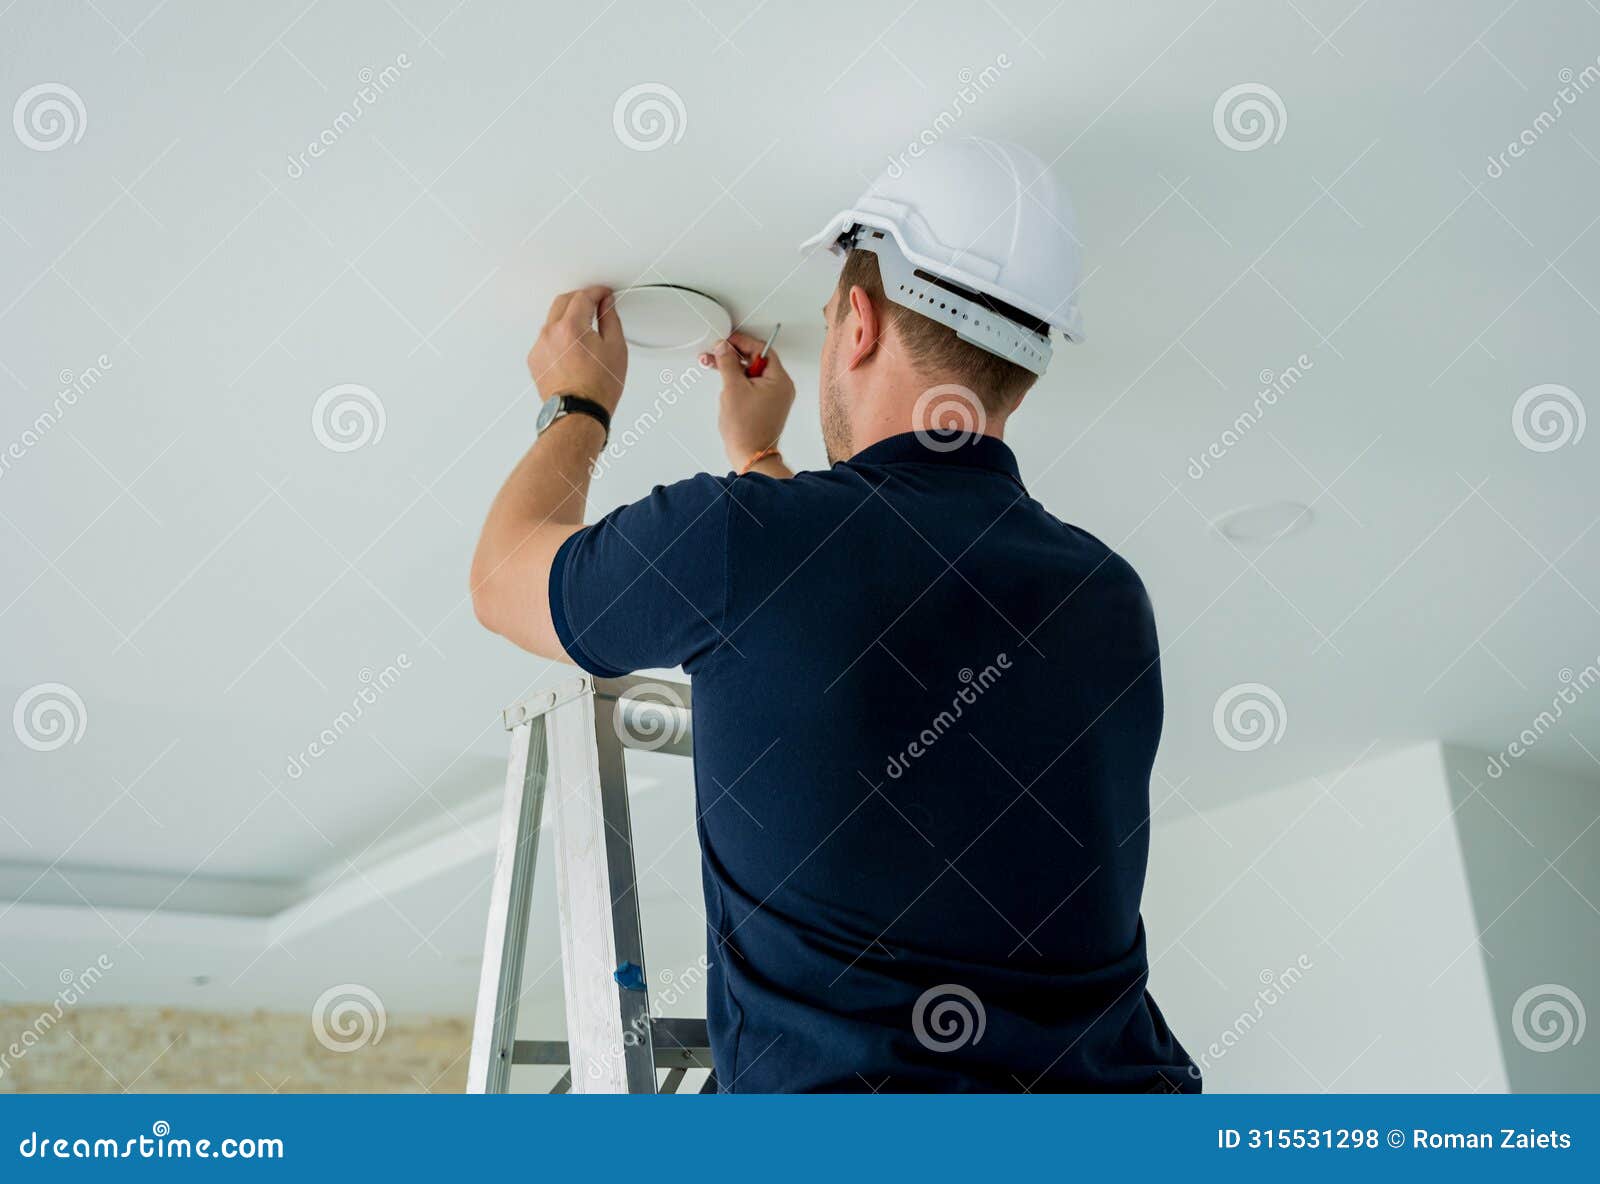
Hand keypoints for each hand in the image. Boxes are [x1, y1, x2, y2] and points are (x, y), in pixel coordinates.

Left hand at [528, 285, 626, 413]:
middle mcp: (550, 333)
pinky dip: (559, 336)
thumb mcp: (615, 348)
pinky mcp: (535, 359)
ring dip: (568, 317)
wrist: (579, 413)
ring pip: (553, 319)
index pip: (582, 296)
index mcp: (571, 327)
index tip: (603, 294)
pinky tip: (572, 348)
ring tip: (584, 330)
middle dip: (580, 299)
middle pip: (563, 301)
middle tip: (595, 305)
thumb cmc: (597, 388)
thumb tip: (606, 305)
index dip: (596, 292)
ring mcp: (539, 346)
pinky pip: (546, 338)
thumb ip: (610, 319)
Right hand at [700, 331, 794, 468]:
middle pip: (756, 360)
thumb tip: (724, 347)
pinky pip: (752, 385)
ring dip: (732, 368)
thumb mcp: (733, 388)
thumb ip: (728, 363)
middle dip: (733, 355)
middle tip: (715, 353)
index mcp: (779, 380)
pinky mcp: (765, 405)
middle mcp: (780, 387)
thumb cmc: (746, 429)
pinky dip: (737, 380)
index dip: (742, 342)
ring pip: (751, 373)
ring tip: (713, 365)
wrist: (750, 456)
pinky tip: (723, 380)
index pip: (762, 349)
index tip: (726, 341)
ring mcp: (774, 397)